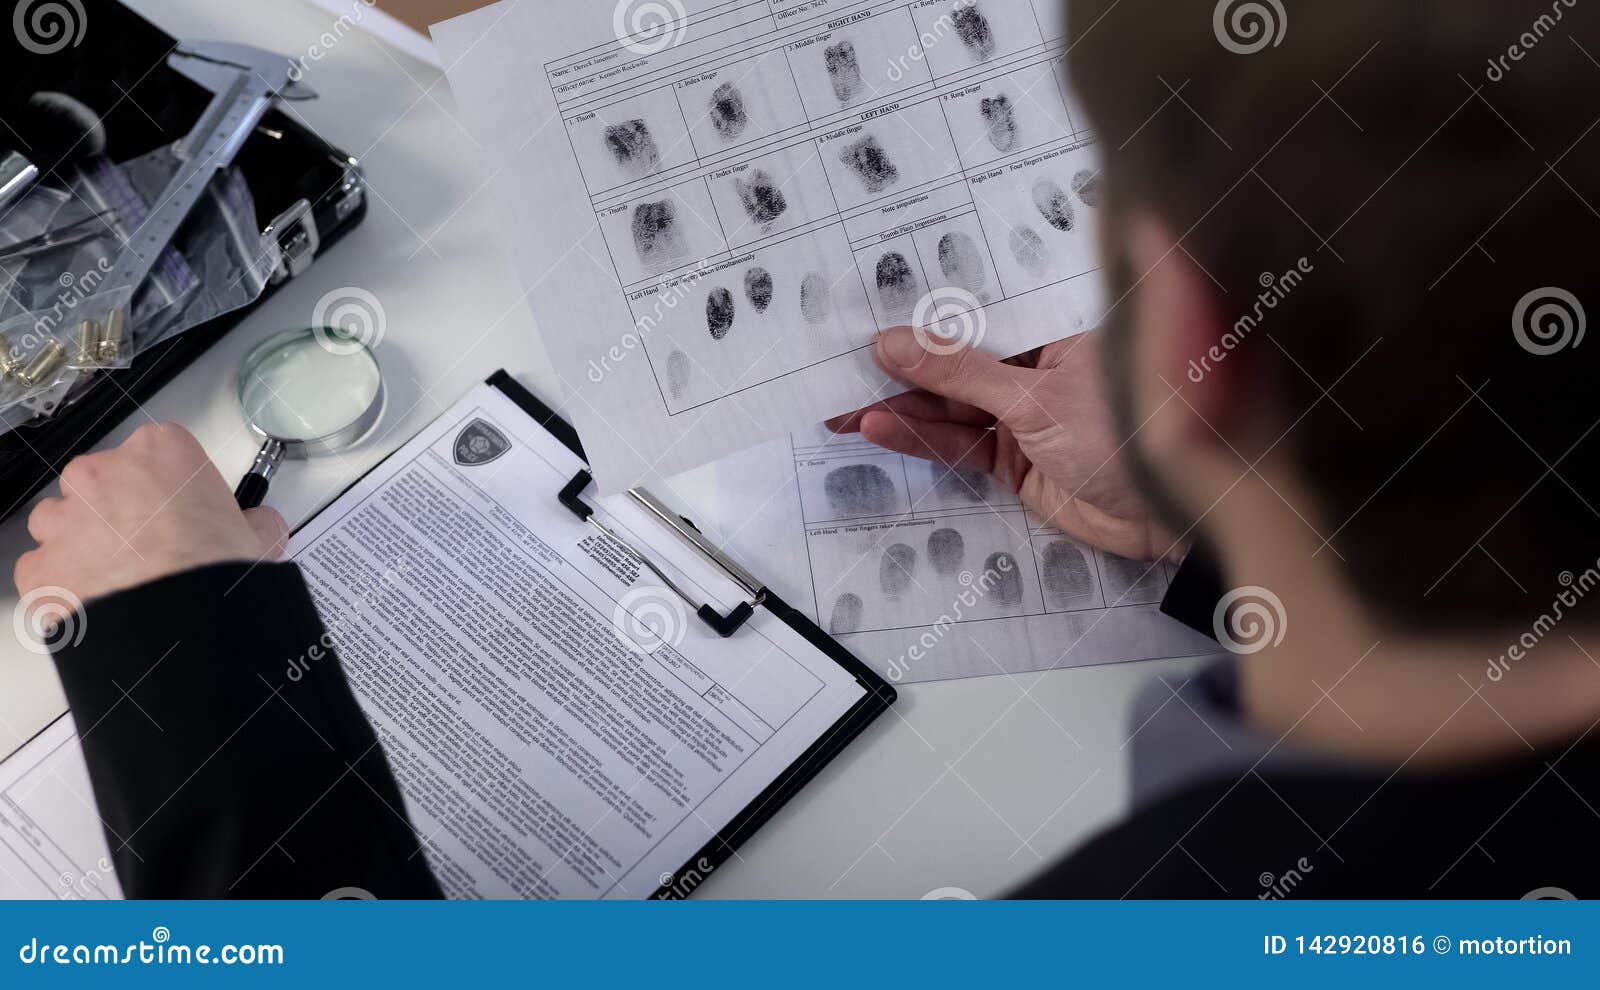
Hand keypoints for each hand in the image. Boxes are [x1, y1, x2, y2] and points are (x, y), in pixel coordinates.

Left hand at [15, 423, 287, 606]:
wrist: (181, 622)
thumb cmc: (214, 573)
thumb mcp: (258, 536)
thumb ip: (252, 520)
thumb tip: (257, 527)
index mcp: (160, 452)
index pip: (160, 450)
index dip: (172, 481)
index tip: (183, 505)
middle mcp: (104, 474)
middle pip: (101, 477)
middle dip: (119, 505)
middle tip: (152, 540)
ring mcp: (65, 518)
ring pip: (60, 517)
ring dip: (82, 538)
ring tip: (118, 570)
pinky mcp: (40, 565)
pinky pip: (41, 565)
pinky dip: (62, 579)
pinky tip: (95, 596)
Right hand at [827, 326, 1180, 561]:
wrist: (1171, 519)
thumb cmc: (1131, 437)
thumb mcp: (1036, 398)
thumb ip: (961, 372)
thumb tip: (896, 342)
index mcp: (1057, 326)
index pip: (980, 309)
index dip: (926, 308)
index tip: (870, 305)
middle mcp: (1039, 364)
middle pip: (956, 359)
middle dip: (899, 364)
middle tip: (839, 363)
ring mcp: (1025, 413)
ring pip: (950, 405)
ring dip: (899, 406)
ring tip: (842, 403)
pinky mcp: (1015, 459)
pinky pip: (958, 442)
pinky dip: (920, 437)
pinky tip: (879, 426)